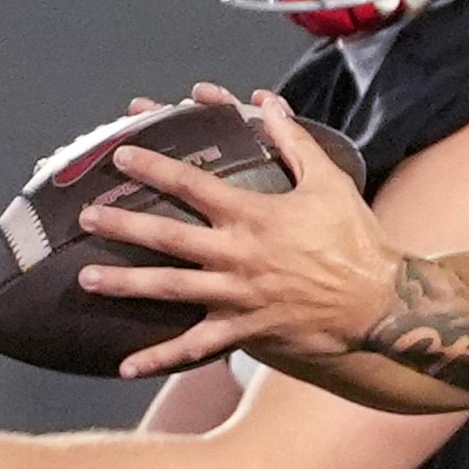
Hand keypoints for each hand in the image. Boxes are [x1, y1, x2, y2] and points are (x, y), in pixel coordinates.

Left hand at [76, 87, 394, 382]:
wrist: (381, 304)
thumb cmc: (358, 241)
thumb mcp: (330, 183)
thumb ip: (293, 141)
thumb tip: (268, 101)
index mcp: (256, 217)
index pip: (193, 185)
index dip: (154, 166)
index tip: (120, 154)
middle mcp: (240, 257)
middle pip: (169, 238)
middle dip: (123, 223)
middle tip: (86, 215)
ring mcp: (239, 297)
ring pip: (171, 289)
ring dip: (126, 284)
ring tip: (87, 278)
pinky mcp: (246, 331)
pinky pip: (196, 348)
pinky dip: (160, 359)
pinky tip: (126, 366)